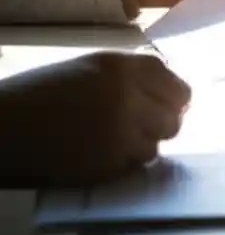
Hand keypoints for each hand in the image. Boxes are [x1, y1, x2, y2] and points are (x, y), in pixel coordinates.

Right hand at [0, 52, 190, 187]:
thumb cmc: (37, 94)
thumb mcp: (86, 70)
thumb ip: (129, 79)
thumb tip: (171, 98)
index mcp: (119, 67)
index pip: (176, 86)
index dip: (173, 100)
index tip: (165, 107)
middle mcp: (126, 96)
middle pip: (173, 119)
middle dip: (158, 126)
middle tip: (137, 129)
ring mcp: (118, 132)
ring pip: (155, 147)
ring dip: (138, 148)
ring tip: (108, 141)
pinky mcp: (106, 163)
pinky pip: (131, 167)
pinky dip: (119, 165)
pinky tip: (93, 155)